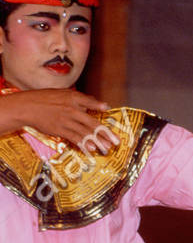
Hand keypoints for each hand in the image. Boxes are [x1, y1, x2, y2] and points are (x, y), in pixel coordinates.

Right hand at [0, 89, 117, 152]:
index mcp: (72, 97)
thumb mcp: (63, 94)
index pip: (88, 101)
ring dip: (98, 141)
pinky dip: (84, 143)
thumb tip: (98, 103)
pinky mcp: (60, 129)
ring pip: (85, 132)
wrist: (26, 107)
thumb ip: (81, 99)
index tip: (107, 109)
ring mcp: (66, 120)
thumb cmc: (45, 99)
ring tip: (108, 148)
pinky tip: (92, 148)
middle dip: (106, 133)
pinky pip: (74, 137)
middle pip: (92, 122)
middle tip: (117, 141)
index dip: (98, 105)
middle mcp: (71, 109)